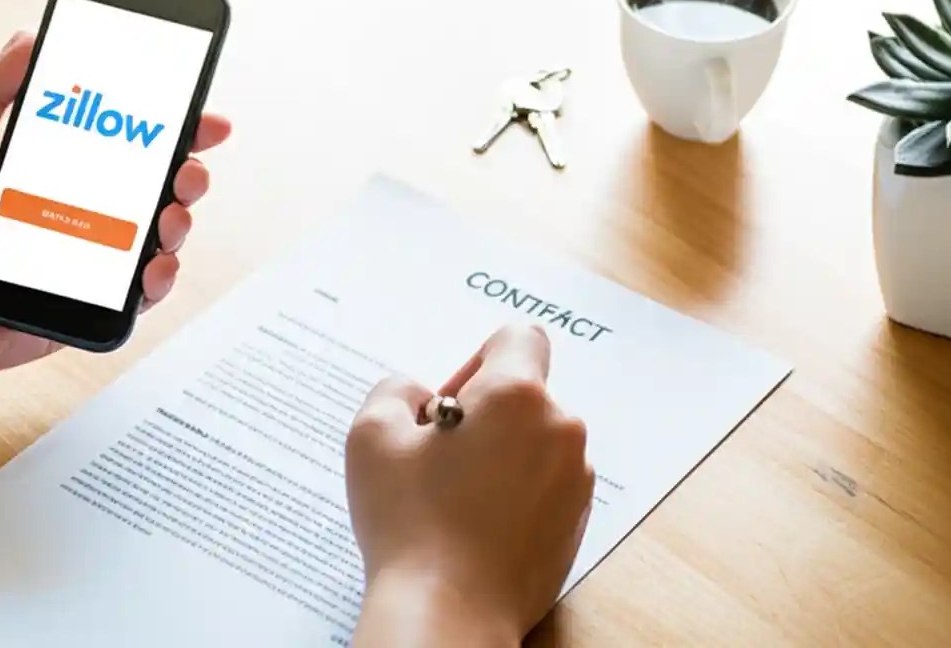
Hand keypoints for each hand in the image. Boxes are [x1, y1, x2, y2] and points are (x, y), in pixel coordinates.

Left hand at [0, 31, 231, 400]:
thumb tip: (29, 38)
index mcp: (50, 167)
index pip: (124, 139)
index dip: (171, 125)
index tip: (202, 114)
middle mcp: (77, 211)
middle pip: (155, 186)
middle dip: (188, 173)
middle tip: (188, 171)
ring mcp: (85, 260)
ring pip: (157, 238)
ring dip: (178, 223)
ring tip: (170, 220)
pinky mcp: (86, 307)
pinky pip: (138, 294)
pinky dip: (158, 280)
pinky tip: (152, 269)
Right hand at [346, 324, 593, 646]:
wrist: (448, 613)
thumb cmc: (411, 525)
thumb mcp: (372, 436)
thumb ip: (394, 390)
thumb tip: (419, 397)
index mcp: (518, 395)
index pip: (517, 336)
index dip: (475, 361)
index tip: (448, 407)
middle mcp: (561, 430)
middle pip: (524, 394)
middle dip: (483, 415)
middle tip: (439, 459)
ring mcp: (576, 480)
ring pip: (536, 441)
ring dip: (501, 455)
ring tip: (455, 499)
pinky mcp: (578, 523)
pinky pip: (547, 485)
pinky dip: (516, 493)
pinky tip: (477, 526)